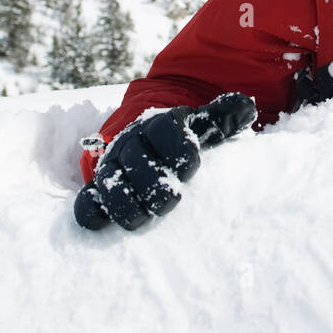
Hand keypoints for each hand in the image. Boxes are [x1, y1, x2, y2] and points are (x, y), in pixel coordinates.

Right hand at [74, 93, 256, 230]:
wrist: (150, 148)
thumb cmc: (186, 141)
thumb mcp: (207, 126)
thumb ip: (226, 116)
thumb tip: (246, 107)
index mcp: (160, 124)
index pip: (163, 130)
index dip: (178, 150)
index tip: (191, 169)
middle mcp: (130, 142)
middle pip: (136, 160)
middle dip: (155, 184)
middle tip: (172, 201)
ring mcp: (111, 167)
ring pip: (109, 184)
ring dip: (128, 204)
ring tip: (147, 216)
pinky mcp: (98, 192)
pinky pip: (86, 204)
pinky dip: (95, 214)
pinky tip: (111, 225)